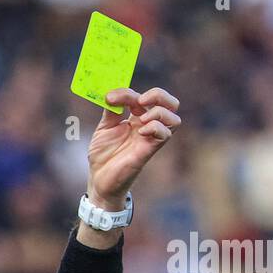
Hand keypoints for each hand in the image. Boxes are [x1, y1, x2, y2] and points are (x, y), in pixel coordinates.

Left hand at [86, 87, 181, 209]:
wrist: (99, 179)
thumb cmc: (103, 155)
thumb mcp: (103, 128)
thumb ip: (111, 110)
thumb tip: (112, 93)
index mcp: (136, 118)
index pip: (145, 97)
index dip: (128, 93)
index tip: (111, 98)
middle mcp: (147, 126)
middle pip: (171, 104)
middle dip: (159, 95)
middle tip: (140, 101)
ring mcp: (150, 138)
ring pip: (174, 119)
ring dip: (159, 112)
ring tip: (140, 119)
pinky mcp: (149, 150)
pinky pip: (165, 135)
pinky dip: (156, 127)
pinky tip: (141, 131)